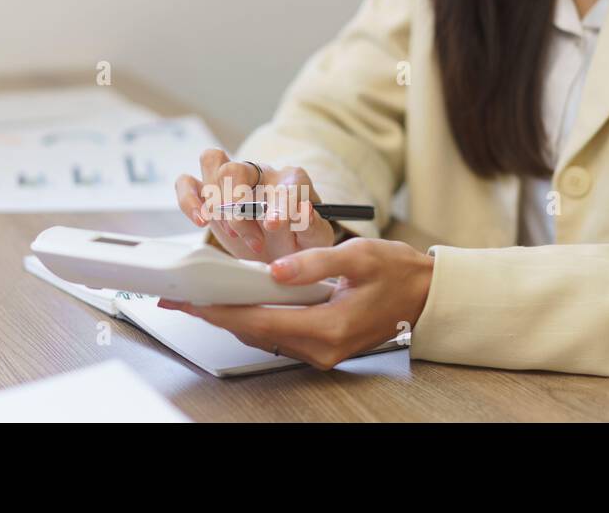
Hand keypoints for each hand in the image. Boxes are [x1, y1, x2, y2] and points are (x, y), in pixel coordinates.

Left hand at [158, 238, 433, 369]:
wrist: (427, 295)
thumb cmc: (398, 273)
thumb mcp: (359, 256)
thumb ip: (315, 263)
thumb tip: (275, 272)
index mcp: (328, 328)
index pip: (259, 321)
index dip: (220, 310)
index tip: (190, 301)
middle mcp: (321, 349)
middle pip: (254, 332)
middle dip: (216, 314)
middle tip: (181, 297)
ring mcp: (321, 353)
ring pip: (263, 335)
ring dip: (233, 317)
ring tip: (201, 297)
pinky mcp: (322, 348)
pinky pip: (277, 334)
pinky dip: (254, 318)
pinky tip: (238, 301)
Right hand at [174, 148, 334, 261]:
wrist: (281, 252)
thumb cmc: (298, 242)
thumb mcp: (315, 240)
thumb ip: (313, 227)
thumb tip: (302, 212)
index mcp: (293, 181)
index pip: (286, 180)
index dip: (279, 202)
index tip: (274, 225)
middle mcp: (261, 173)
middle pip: (237, 168)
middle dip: (238, 207)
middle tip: (255, 240)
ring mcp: (232, 181)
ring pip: (211, 161)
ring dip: (215, 199)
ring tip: (230, 231)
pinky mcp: (209, 196)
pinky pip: (186, 182)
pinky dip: (189, 200)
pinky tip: (202, 221)